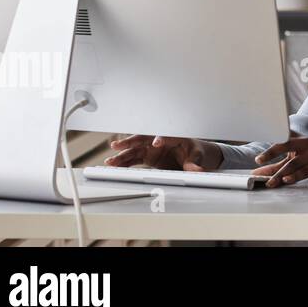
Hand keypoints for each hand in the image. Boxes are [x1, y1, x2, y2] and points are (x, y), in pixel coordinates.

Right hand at [104, 135, 222, 171]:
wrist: (191, 155)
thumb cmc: (194, 151)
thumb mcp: (197, 156)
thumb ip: (195, 163)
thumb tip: (197, 170)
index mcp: (174, 136)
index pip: (166, 135)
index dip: (161, 138)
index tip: (156, 143)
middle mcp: (159, 140)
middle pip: (143, 139)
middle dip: (130, 141)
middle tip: (117, 145)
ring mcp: (151, 148)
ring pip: (134, 150)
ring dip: (122, 155)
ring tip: (110, 162)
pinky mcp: (147, 156)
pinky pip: (133, 159)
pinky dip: (124, 163)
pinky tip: (114, 168)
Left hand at [251, 134, 307, 187]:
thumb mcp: (299, 159)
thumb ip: (280, 166)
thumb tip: (261, 172)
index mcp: (299, 140)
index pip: (280, 140)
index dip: (268, 145)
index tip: (256, 156)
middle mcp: (306, 144)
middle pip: (286, 145)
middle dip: (271, 152)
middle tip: (258, 160)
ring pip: (294, 162)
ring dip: (280, 173)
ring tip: (269, 182)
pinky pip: (305, 170)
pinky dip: (295, 176)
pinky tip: (286, 180)